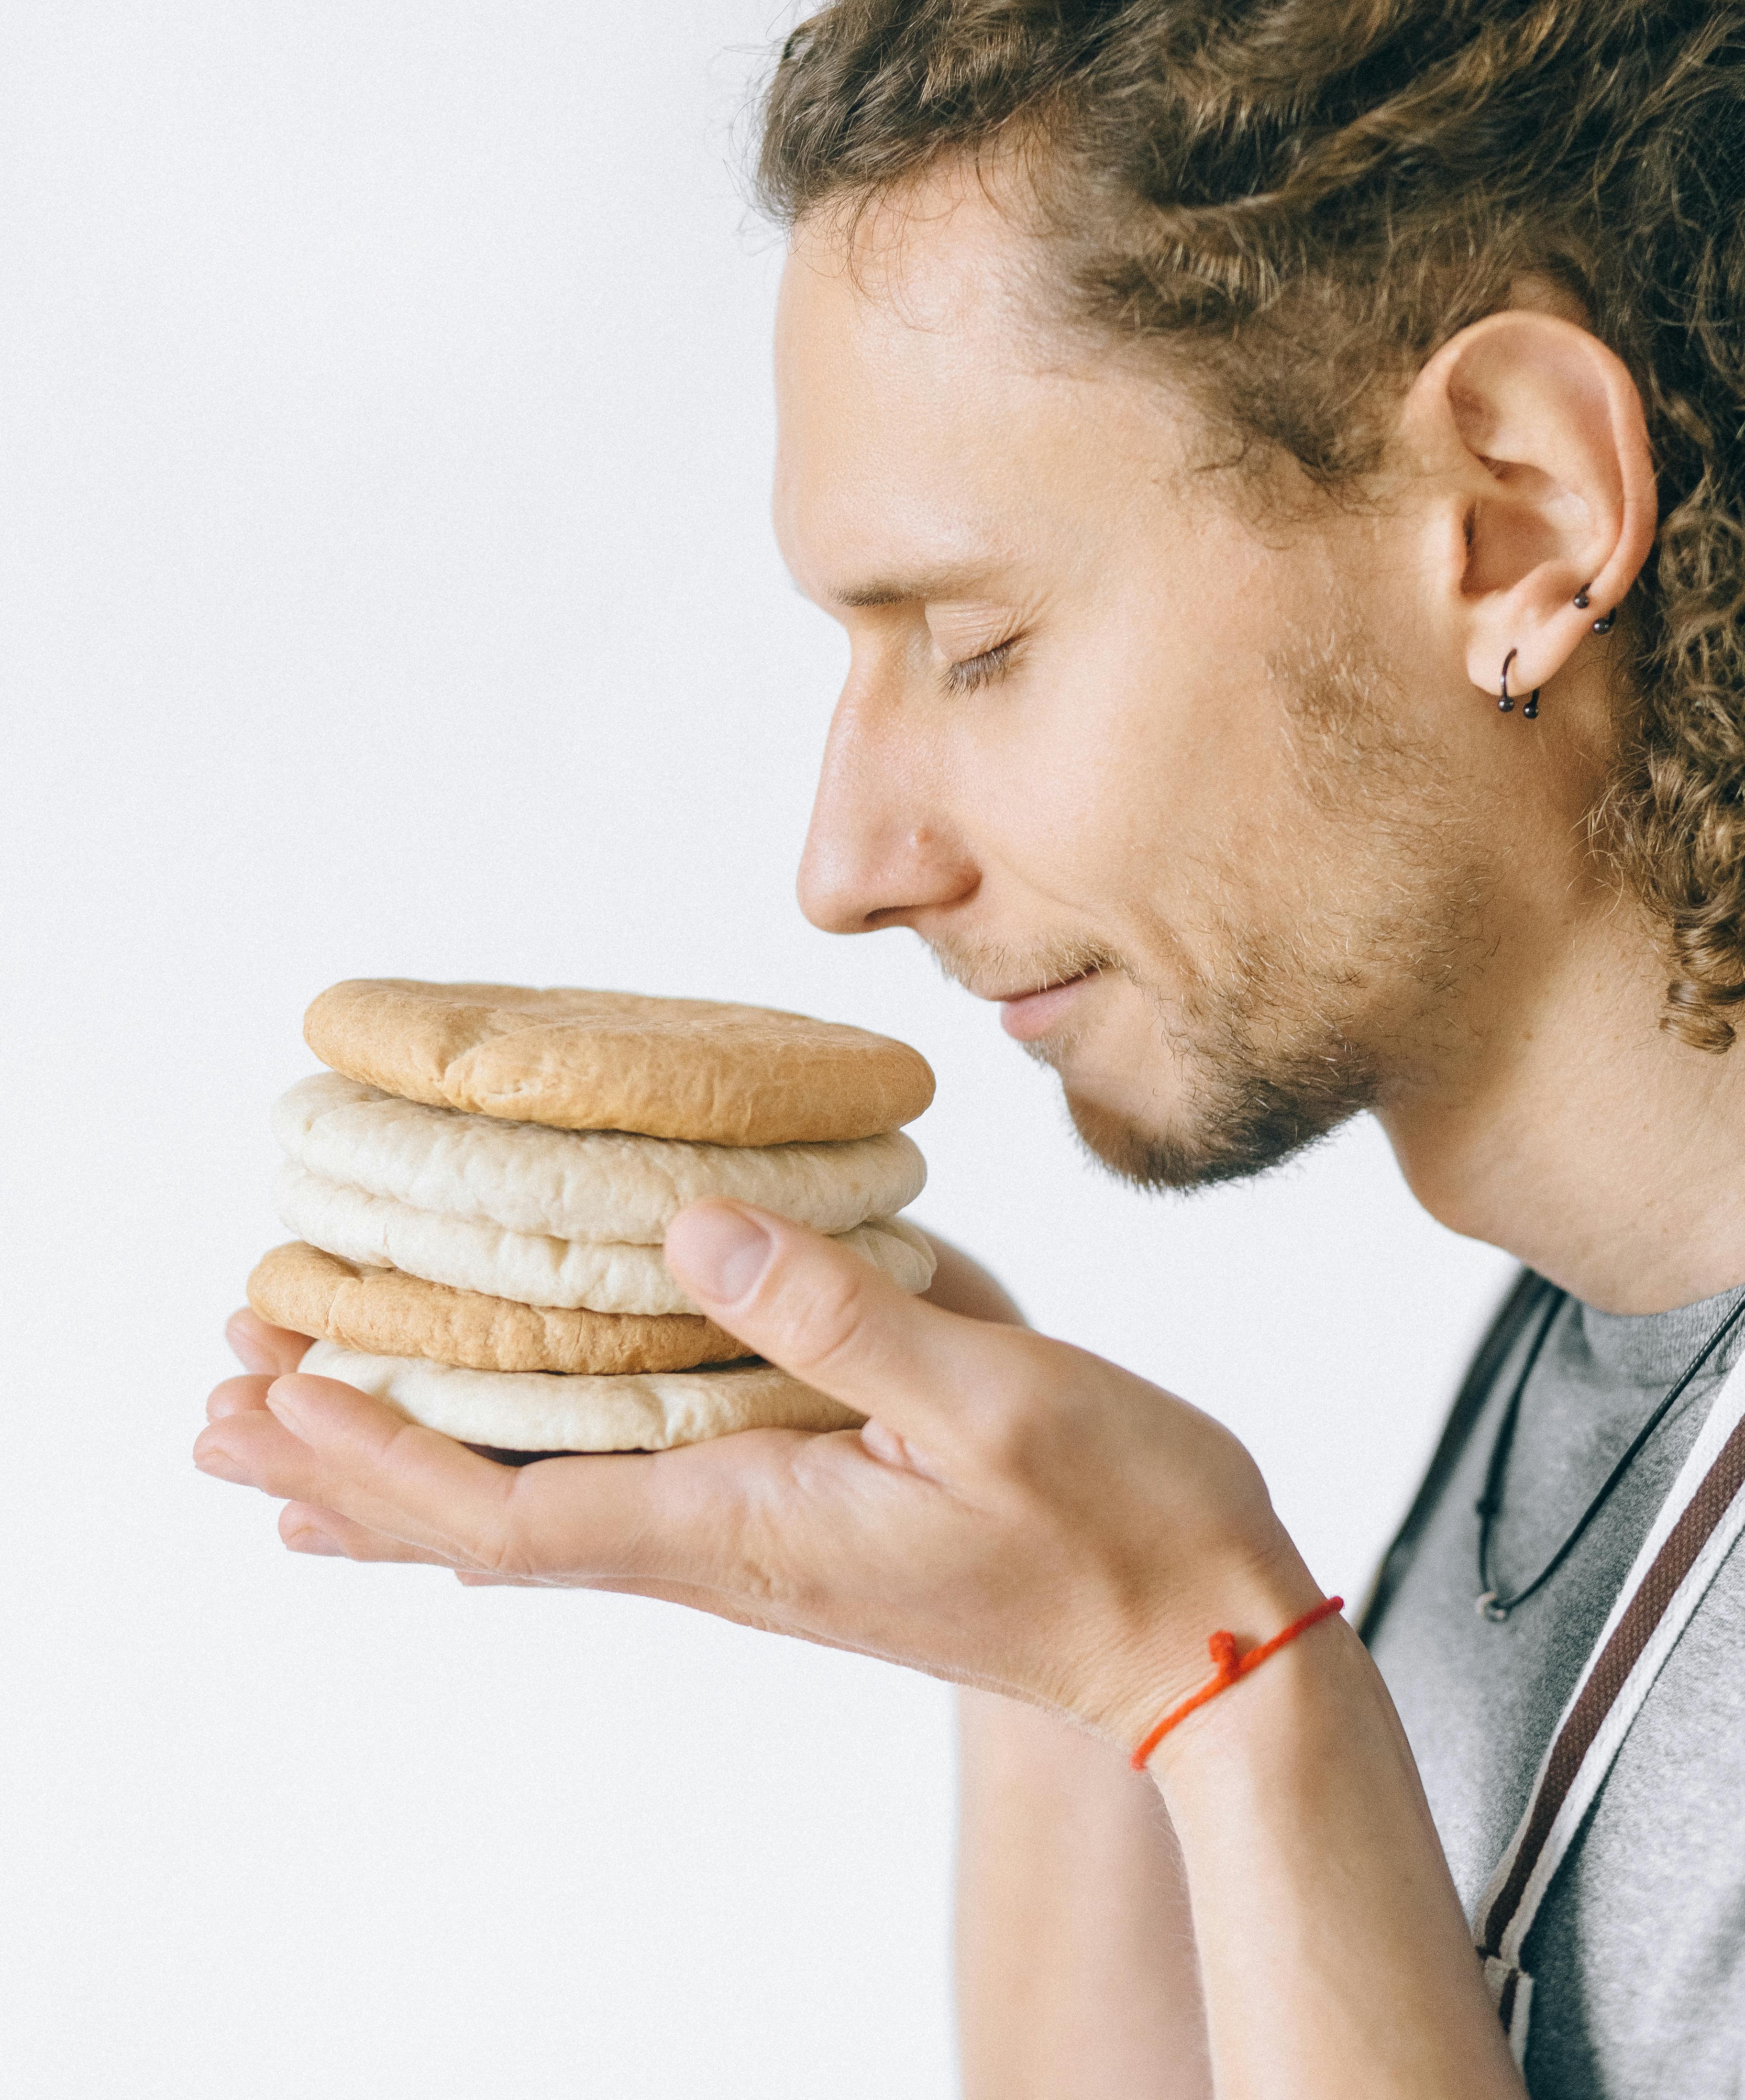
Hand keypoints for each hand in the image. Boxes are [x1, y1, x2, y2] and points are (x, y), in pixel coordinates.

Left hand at [197, 1207, 1316, 1742]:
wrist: (1193, 1641)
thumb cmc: (1113, 1518)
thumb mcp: (992, 1399)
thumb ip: (842, 1313)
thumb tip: (694, 1225)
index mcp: (746, 1526)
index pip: (511, 1510)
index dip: (380, 1454)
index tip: (276, 1391)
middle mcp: (720, 1553)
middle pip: (483, 1527)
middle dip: (343, 1470)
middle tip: (219, 1409)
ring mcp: (748, 1550)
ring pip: (528, 1520)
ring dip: (403, 1473)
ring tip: (297, 1426)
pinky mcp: (785, 1531)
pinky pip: (600, 1507)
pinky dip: (505, 1472)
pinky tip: (485, 1452)